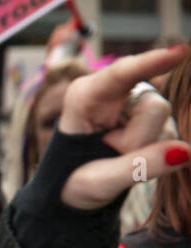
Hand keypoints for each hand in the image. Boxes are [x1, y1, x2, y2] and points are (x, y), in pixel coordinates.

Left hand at [57, 46, 190, 209]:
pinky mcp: (156, 116)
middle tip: (108, 154)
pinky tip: (131, 155)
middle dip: (137, 141)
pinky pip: (171, 136)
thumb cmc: (76, 181)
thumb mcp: (98, 182)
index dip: (152, 62)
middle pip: (154, 107)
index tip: (179, 52)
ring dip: (143, 149)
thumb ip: (137, 166)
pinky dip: (154, 154)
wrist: (74, 189)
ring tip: (115, 155)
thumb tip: (185, 152)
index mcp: (86, 96)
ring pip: (165, 122)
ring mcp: (138, 101)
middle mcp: (115, 91)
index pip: (122, 74)